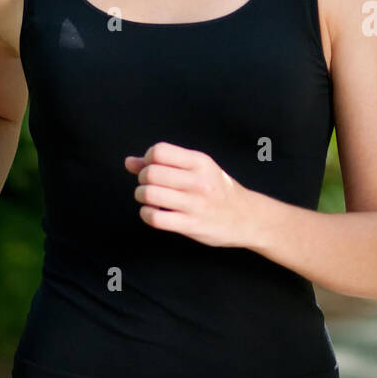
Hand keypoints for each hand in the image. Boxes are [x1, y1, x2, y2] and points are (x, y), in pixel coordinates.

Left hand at [125, 142, 251, 248]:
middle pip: (150, 173)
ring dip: (142, 196)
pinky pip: (155, 218)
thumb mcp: (199, 169)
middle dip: (142, 179)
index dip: (148, 159)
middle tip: (150, 185)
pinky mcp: (191, 225)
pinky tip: (154, 213)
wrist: (247, 217)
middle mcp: (199, 181)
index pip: (159, 151)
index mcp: (201, 162)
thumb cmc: (218, 191)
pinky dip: (147, 214)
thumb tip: (129, 162)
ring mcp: (195, 204)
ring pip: (149, 194)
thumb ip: (165, 163)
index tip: (154, 168)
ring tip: (149, 199)